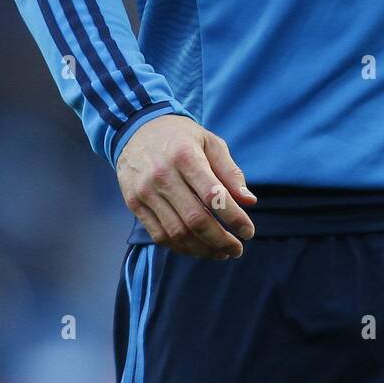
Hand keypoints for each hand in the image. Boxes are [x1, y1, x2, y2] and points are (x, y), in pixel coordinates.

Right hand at [115, 115, 256, 259]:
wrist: (137, 130)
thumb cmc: (182, 137)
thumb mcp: (210, 143)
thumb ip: (230, 172)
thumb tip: (249, 202)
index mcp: (185, 156)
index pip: (213, 195)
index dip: (234, 218)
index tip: (248, 232)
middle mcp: (162, 175)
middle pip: (195, 220)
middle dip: (220, 240)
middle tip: (237, 249)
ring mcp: (145, 192)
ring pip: (177, 233)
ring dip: (203, 249)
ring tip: (221, 252)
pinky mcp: (134, 204)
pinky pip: (159, 235)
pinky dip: (181, 247)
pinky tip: (198, 248)